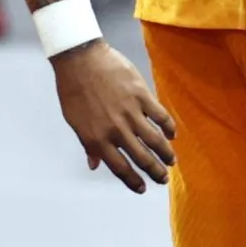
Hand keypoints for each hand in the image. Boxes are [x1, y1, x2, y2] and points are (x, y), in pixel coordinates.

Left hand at [51, 38, 175, 192]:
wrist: (80, 58)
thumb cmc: (73, 90)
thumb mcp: (75, 121)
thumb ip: (88, 144)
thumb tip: (93, 165)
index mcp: (97, 138)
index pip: (119, 168)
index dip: (132, 181)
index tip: (142, 188)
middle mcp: (116, 130)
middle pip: (142, 158)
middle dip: (155, 173)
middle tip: (163, 179)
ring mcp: (130, 112)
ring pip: (155, 140)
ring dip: (166, 154)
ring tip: (171, 161)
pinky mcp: (141, 95)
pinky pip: (160, 116)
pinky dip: (168, 127)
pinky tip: (172, 133)